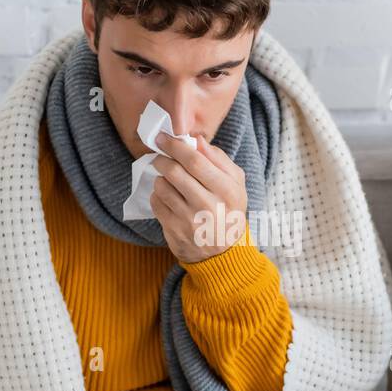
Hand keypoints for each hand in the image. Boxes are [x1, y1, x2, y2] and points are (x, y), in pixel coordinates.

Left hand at [149, 133, 247, 263]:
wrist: (223, 252)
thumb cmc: (228, 209)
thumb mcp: (235, 183)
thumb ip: (219, 159)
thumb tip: (196, 140)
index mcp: (227, 191)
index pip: (195, 161)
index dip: (176, 146)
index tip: (164, 138)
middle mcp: (209, 206)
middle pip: (175, 172)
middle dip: (163, 159)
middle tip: (160, 156)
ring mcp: (190, 220)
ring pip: (162, 186)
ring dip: (161, 177)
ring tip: (168, 179)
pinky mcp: (174, 230)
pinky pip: (156, 202)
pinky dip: (158, 194)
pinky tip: (167, 196)